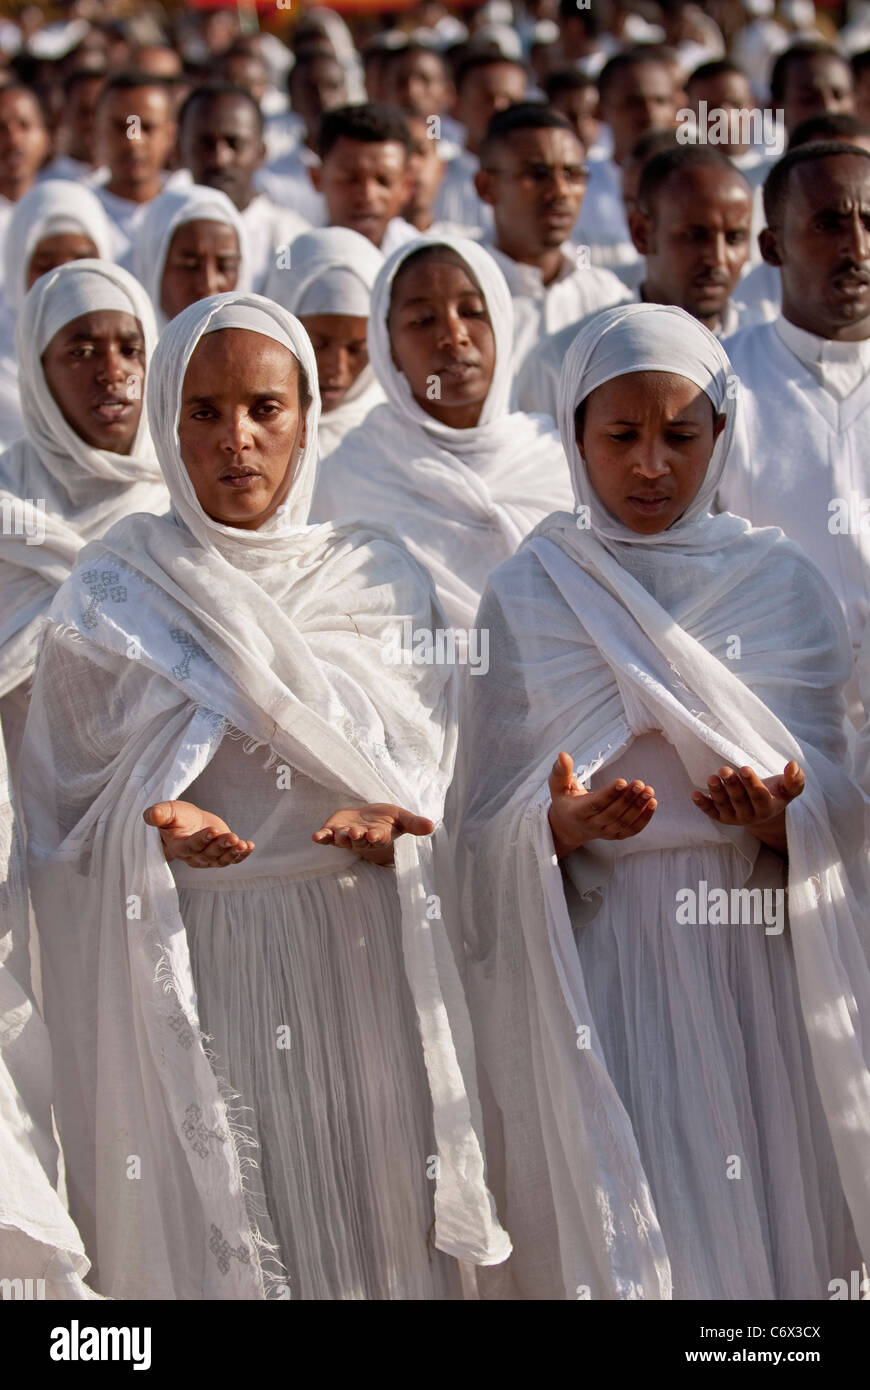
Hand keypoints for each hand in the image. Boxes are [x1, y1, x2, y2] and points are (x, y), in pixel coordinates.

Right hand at [144, 800, 254, 866]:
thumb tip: (150, 815)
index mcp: (179, 846)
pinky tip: (249, 846)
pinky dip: (242, 855)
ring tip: (242, 844)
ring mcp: (209, 858)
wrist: (187, 822)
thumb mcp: (168, 811)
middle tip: (232, 837)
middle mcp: (194, 856)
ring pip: (221, 859)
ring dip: (233, 852)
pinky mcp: (221, 855)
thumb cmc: (175, 817)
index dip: (202, 840)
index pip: (191, 846)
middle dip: (221, 845)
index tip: (213, 830)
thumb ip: (159, 814)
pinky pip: (232, 859)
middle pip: (209, 854)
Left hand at [313, 803, 433, 866]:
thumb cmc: (387, 819)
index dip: (376, 836)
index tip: (375, 834)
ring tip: (338, 835)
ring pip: (343, 840)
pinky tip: (316, 837)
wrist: (368, 818)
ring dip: (340, 838)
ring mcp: (346, 837)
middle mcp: (362, 839)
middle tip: (355, 833)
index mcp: (379, 836)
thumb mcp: (402, 818)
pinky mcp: (333, 833)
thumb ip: (414, 824)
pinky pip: (326, 838)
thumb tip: (432, 826)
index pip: (378, 838)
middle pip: (359, 840)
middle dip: (357, 837)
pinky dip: (321, 838)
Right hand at [547, 752, 656, 859]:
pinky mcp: (615, 835)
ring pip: (623, 822)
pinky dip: (644, 818)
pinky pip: (632, 830)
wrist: (568, 826)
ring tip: (649, 791)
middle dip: (628, 798)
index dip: (609, 793)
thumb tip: (563, 754)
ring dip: (638, 807)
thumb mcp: (558, 785)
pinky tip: (652, 804)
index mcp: (576, 812)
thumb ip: (561, 770)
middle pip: (612, 814)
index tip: (622, 781)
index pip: (595, 804)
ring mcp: (604, 832)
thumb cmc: (565, 801)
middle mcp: (591, 825)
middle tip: (640, 784)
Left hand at [691, 761, 803, 853]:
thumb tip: (793, 764)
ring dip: (716, 792)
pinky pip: (711, 811)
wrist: (764, 810)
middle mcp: (750, 815)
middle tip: (724, 770)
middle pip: (739, 799)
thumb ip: (795, 779)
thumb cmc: (776, 793)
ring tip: (711, 778)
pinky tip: (694, 794)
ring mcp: (734, 817)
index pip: (758, 795)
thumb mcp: (789, 788)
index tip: (744, 768)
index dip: (751, 782)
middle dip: (732, 785)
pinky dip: (702, 804)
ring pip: (724, 805)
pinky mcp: (721, 817)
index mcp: (767, 807)